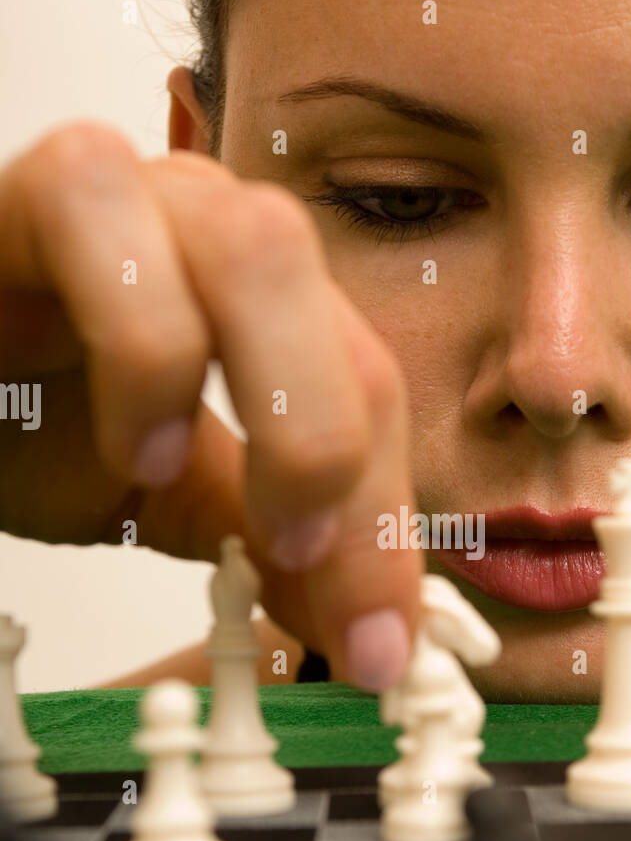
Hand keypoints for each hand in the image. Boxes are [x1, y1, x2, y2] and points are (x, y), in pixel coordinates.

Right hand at [0, 122, 420, 688]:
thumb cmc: (28, 415)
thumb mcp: (170, 498)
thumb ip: (271, 552)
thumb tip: (365, 635)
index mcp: (276, 308)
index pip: (375, 402)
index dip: (385, 531)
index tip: (375, 649)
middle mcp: (227, 237)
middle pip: (349, 330)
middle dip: (344, 474)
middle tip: (300, 567)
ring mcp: (147, 198)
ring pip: (260, 253)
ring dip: (270, 399)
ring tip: (197, 493)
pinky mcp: (44, 192)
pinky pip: (112, 222)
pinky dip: (138, 339)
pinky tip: (131, 442)